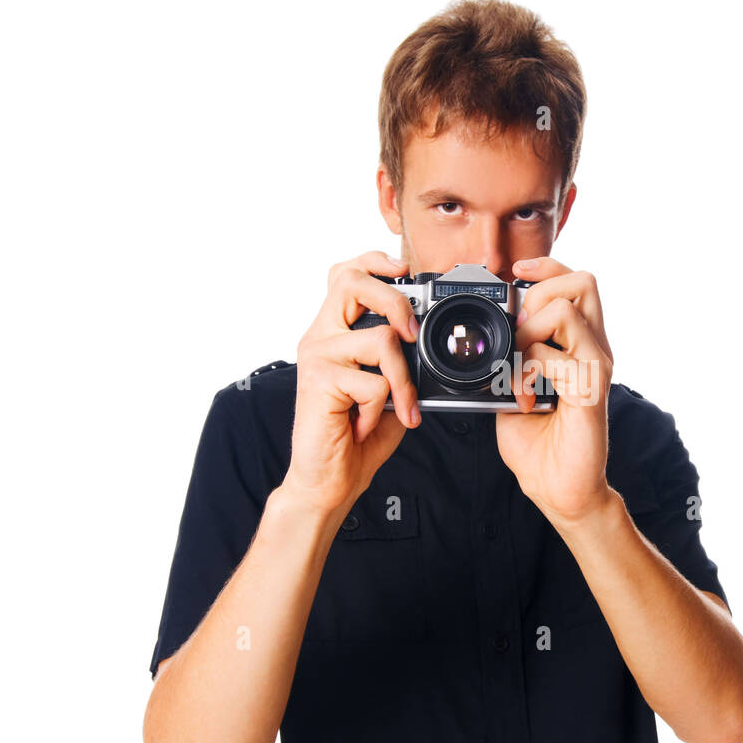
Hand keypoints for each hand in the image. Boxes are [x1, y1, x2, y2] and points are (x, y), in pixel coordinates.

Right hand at [283, 251, 421, 512]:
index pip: (344, 275)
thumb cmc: (355, 437)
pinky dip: (382, 408)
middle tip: (412, 334)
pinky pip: (374, 381)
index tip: (403, 268)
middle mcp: (319, 337)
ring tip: (398, 409)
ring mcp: (317, 357)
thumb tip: (426, 340)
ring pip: (379, 338)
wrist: (329, 480)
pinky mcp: (319, 380)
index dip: (373, 261)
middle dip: (395, 300)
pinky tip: (365, 424)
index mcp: (333, 332)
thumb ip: (399, 360)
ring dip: (402, 380)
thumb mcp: (387, 390)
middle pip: (353, 283)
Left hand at [495, 257, 616, 524]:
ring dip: (530, 334)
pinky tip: (524, 398)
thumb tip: (485, 335)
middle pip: (583, 281)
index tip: (516, 273)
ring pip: (567, 312)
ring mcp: (596, 370)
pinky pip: (557, 358)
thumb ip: (508, 358)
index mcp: (580, 344)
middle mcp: (595, 350)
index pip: (576, 281)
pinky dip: (529, 372)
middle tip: (519, 333)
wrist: (560, 491)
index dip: (547, 266)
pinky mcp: (590, 394)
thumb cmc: (540, 444)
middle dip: (539, 294)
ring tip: (518, 369)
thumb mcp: (513, 389)